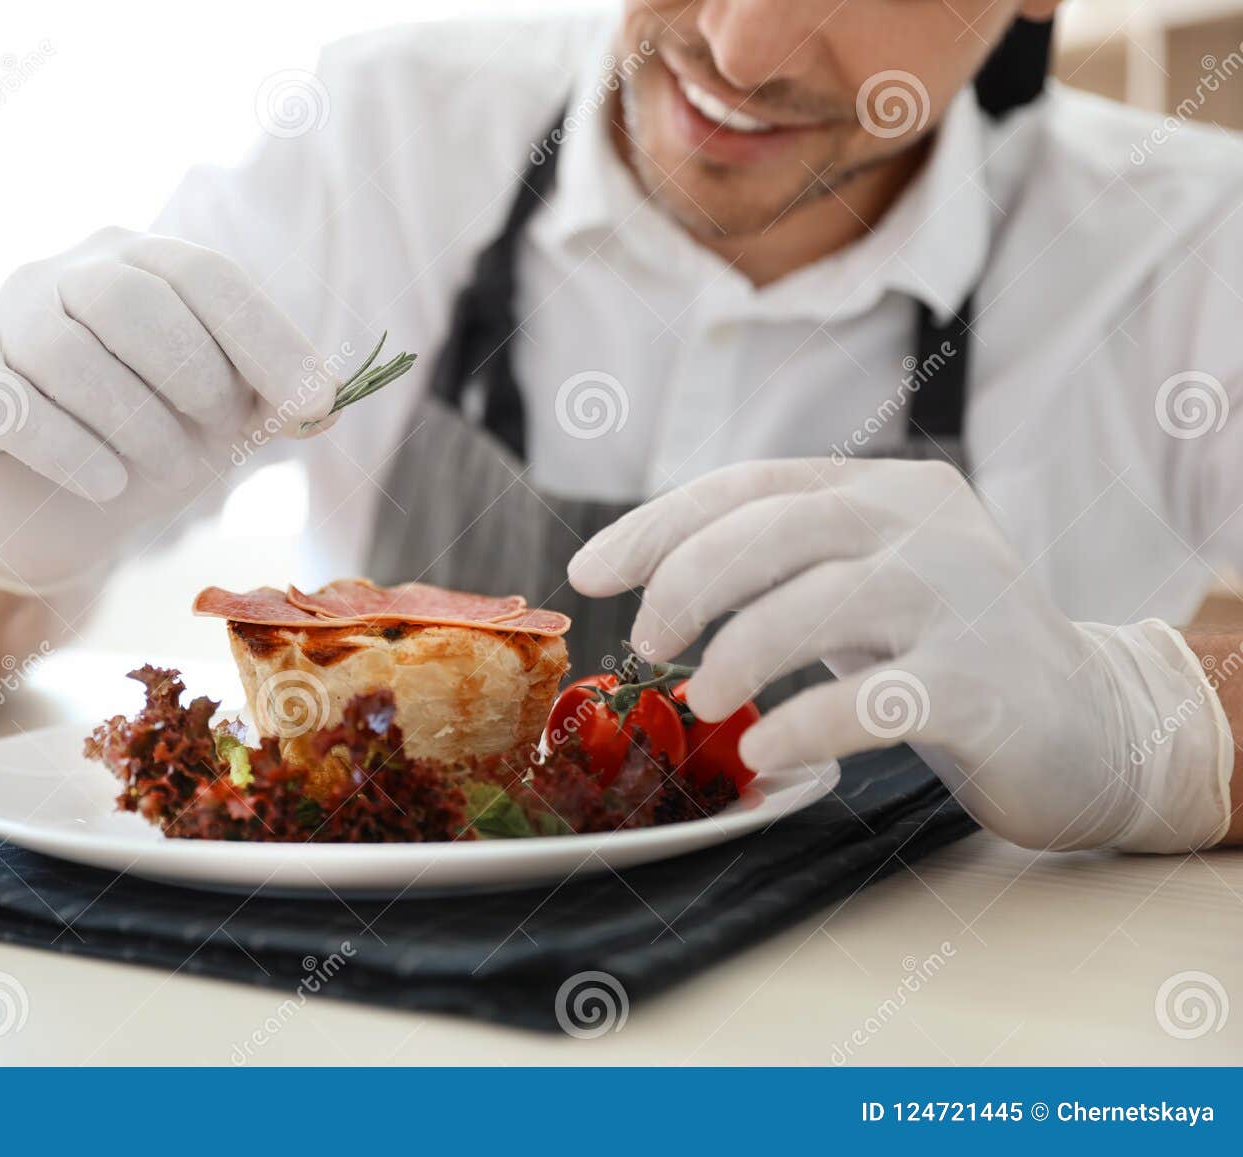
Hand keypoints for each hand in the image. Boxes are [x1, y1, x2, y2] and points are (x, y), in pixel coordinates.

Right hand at [0, 226, 334, 590]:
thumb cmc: (149, 446)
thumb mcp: (225, 423)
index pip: (205, 274)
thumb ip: (274, 404)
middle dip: (191, 375)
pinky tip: (109, 486)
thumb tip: (326, 404)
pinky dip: (72, 452)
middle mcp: (61, 273)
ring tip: (165, 472)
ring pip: (65, 350)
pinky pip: (11, 405)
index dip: (267, 340)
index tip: (314, 404)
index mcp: (138, 262)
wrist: (59, 518)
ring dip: (135, 423)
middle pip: (130, 296)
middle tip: (215, 438)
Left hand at [569, 459, 1231, 851]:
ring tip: (703, 700)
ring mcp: (964, 601)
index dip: (656, 526)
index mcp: (887, 490)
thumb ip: (784, 563)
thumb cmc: (947, 653)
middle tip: (647, 644)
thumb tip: (651, 583)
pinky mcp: (987, 685)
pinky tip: (765, 751)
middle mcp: (927, 529)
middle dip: (688, 582)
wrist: (1094, 726)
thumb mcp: (869, 582)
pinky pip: (876, 698)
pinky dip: (806, 724)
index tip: (589, 575)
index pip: (750, 485)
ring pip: (821, 604)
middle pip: (776, 529)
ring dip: (740, 652)